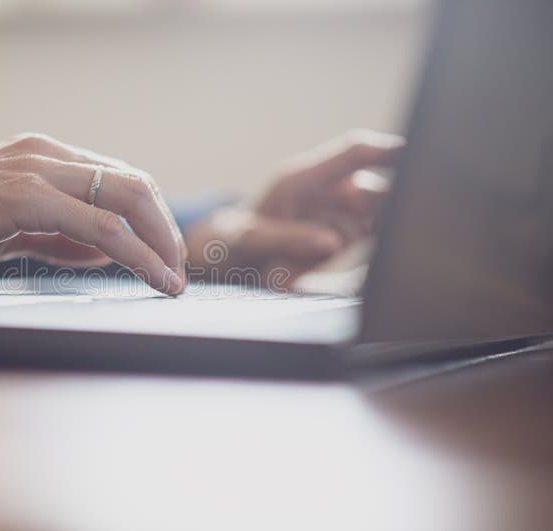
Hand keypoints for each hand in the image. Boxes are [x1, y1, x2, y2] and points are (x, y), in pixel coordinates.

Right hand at [0, 134, 186, 294]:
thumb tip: (103, 252)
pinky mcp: (24, 197)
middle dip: (165, 228)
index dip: (150, 217)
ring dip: (160, 242)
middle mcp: (45, 154)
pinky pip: (100, 227)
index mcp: (42, 157)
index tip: (165, 252)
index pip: (118, 179)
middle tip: (178, 267)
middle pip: (134, 183)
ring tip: (173, 277)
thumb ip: (56, 235)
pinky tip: (153, 277)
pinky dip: (136, 254)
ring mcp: (35, 171)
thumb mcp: (7, 227)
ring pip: (126, 200)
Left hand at [185, 129, 403, 288]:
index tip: (422, 152)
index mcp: (302, 177)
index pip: (356, 152)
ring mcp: (339, 208)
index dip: (391, 150)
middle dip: (370, 211)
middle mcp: (327, 188)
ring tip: (293, 256)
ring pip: (369, 222)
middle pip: (374, 189)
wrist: (230, 254)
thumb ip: (287, 238)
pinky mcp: (346, 230)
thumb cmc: (235, 238)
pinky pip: (361, 238)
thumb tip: (330, 242)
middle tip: (336, 235)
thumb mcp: (249, 239)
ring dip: (343, 241)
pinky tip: (308, 258)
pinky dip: (344, 249)